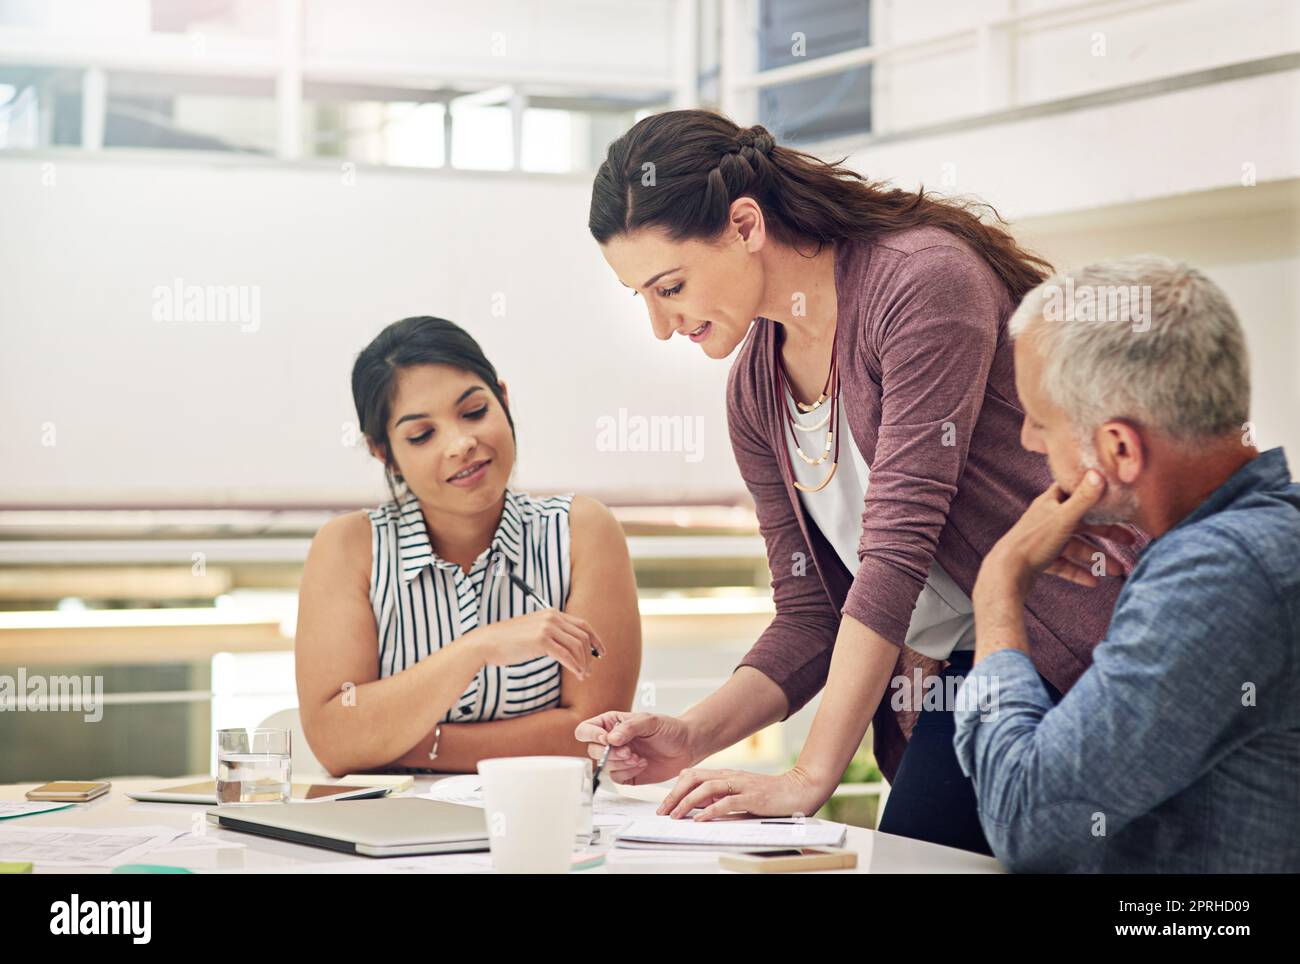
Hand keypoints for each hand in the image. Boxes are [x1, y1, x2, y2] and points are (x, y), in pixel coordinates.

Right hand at [473, 609, 604, 679]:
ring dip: (583, 663)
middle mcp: (551, 617)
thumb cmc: (508, 642)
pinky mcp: (541, 640)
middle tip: (589, 670)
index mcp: (551, 613)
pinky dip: (574, 666)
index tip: (600, 652)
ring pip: (576, 646)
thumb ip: (551, 634)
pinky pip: (565, 655)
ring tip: (582, 675)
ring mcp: (546, 627)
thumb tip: (569, 648)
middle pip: (582, 636)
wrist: (486, 643)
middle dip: (589, 655)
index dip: (595, 639)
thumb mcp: (533, 631)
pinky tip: (576, 674)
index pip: (582, 625)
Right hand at [573, 711, 697, 784]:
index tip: (608, 739)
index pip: (586, 729)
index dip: (592, 735)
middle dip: (611, 754)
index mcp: (612, 723)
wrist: (686, 746)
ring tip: (639, 758)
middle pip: (592, 751)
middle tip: (629, 751)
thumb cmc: (669, 729)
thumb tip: (611, 738)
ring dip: (621, 764)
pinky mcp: (627, 773)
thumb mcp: (650, 721)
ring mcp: (618, 758)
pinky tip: (642, 765)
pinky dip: (628, 773)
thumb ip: (629, 727)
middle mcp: (612, 741)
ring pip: (603, 766)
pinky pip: (616, 778)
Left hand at [657, 766, 831, 820]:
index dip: (675, 788)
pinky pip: (727, 802)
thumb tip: (698, 806)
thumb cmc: (770, 795)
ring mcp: (742, 785)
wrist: (799, 790)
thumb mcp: (741, 794)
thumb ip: (721, 797)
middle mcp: (731, 777)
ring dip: (688, 802)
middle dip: (675, 795)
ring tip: (676, 815)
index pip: (693, 775)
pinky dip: (711, 810)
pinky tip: (700, 818)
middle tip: (663, 810)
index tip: (664, 804)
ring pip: (707, 788)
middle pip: (695, 779)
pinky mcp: (752, 797)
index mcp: (726, 775)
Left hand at [982, 470, 1135, 597]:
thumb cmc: (1033, 542)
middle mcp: (1047, 519)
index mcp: (1050, 503)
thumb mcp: (1064, 518)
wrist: (1006, 572)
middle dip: (1106, 532)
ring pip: (1075, 547)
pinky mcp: (1039, 559)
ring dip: (1096, 558)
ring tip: (1117, 571)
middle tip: (1130, 539)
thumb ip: (1084, 498)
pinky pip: (1064, 564)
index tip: (1113, 493)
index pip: (1073, 490)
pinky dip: (1078, 572)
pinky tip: (1093, 583)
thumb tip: (1099, 472)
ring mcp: (1043, 540)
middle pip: (1082, 523)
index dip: (1092, 490)